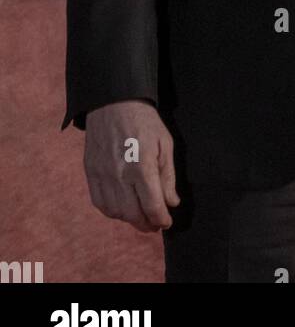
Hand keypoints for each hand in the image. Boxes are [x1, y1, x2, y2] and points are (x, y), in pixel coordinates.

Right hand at [83, 100, 180, 232]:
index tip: (167, 222)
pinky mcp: (90, 172)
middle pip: (133, 214)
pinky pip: (100, 203)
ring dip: (130, 219)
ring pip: (115, 212)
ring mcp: (102, 174)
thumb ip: (168, 175)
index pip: (152, 205)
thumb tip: (172, 202)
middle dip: (146, 224)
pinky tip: (123, 207)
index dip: (161, 219)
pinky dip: (112, 211)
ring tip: (141, 215)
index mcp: (141, 165)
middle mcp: (119, 174)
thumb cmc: (144, 121)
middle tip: (155, 224)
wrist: (113, 102)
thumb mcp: (165, 143)